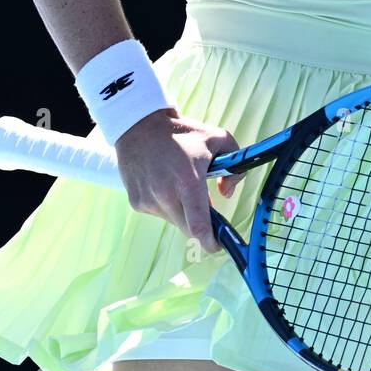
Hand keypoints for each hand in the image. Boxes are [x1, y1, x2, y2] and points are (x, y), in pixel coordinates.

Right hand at [114, 107, 243, 254]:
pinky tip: (163, 183)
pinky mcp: (136, 202)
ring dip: (182, 212)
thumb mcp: (218, 139)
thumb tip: (226, 194)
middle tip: (205, 211)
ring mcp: (148, 200)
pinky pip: (158, 213)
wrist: (139, 125)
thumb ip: (234, 167)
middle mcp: (166, 194)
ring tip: (179, 185)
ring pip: (173, 220)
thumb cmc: (182, 133)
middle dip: (199, 226)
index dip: (210, 242)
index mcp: (188, 181)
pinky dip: (166, 205)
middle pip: (187, 228)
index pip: (198, 226)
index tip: (218, 244)